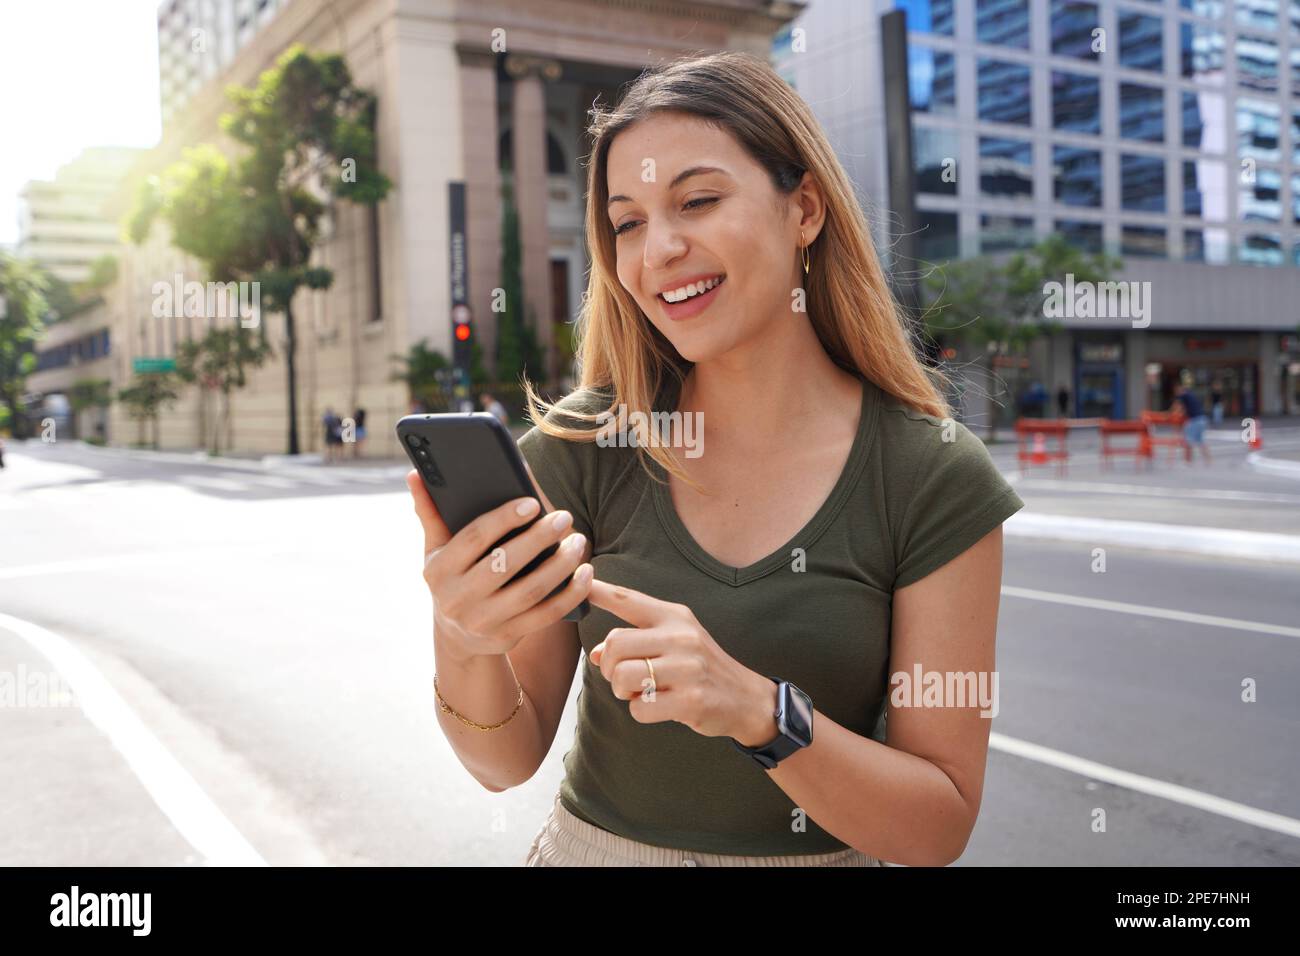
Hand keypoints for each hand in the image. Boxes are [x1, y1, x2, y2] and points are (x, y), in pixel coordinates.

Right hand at [407, 463, 592, 663]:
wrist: (457, 636)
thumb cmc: (452, 577)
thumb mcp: (436, 550)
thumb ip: (430, 513)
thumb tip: (416, 474)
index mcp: (439, 570)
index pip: (473, 538)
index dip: (503, 519)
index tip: (532, 502)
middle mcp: (457, 598)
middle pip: (505, 564)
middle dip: (538, 539)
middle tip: (564, 517)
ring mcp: (483, 621)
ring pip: (530, 591)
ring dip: (560, 565)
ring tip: (579, 542)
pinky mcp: (508, 637)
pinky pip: (546, 614)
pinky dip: (570, 594)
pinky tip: (585, 573)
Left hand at [585, 578, 777, 743]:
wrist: (747, 698)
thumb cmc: (701, 668)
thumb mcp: (674, 643)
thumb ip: (636, 643)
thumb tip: (594, 654)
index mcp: (675, 616)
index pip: (629, 599)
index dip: (599, 590)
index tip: (580, 577)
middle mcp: (681, 636)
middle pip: (614, 644)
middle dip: (608, 665)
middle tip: (622, 676)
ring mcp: (687, 668)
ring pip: (622, 676)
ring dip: (622, 691)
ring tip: (641, 692)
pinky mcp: (691, 700)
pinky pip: (639, 708)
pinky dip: (640, 712)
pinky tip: (660, 706)